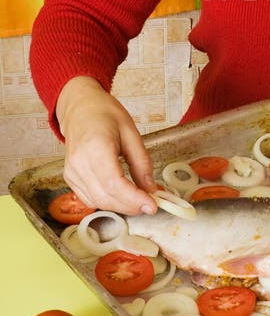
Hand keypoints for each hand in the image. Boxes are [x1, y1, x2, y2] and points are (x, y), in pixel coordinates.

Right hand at [56, 76, 157, 215]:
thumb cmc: (104, 114)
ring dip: (121, 207)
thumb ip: (142, 162)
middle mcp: (79, 163)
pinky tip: (122, 197)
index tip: (152, 205)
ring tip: (139, 200)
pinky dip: (108, 202)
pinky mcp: (70, 178)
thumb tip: (151, 189)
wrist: (80, 108)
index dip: (134, 199)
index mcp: (95, 147)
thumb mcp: (131, 132)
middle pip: (106, 197)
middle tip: (151, 204)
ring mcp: (71, 172)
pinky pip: (89, 199)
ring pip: (97, 202)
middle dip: (131, 206)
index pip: (114, 184)